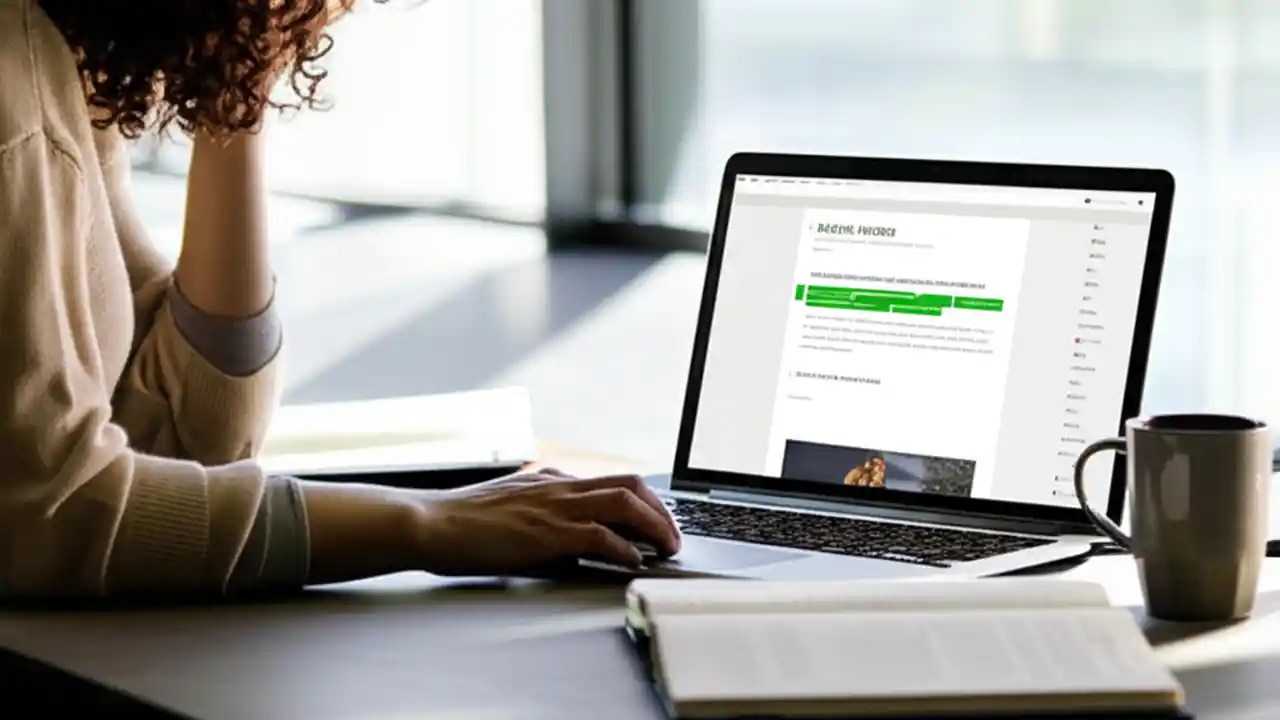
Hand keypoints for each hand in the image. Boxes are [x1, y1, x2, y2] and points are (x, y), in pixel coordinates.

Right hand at [412, 469, 681, 574]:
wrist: (429, 522)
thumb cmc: (460, 522)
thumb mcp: (510, 507)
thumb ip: (542, 513)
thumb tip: (571, 538)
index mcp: (551, 480)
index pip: (610, 481)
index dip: (642, 501)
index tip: (655, 520)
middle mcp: (559, 486)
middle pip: (629, 485)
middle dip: (660, 510)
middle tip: (672, 537)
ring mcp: (554, 506)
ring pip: (624, 503)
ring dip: (654, 527)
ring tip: (666, 549)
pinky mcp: (547, 532)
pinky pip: (600, 535)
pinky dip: (624, 548)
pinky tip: (634, 562)